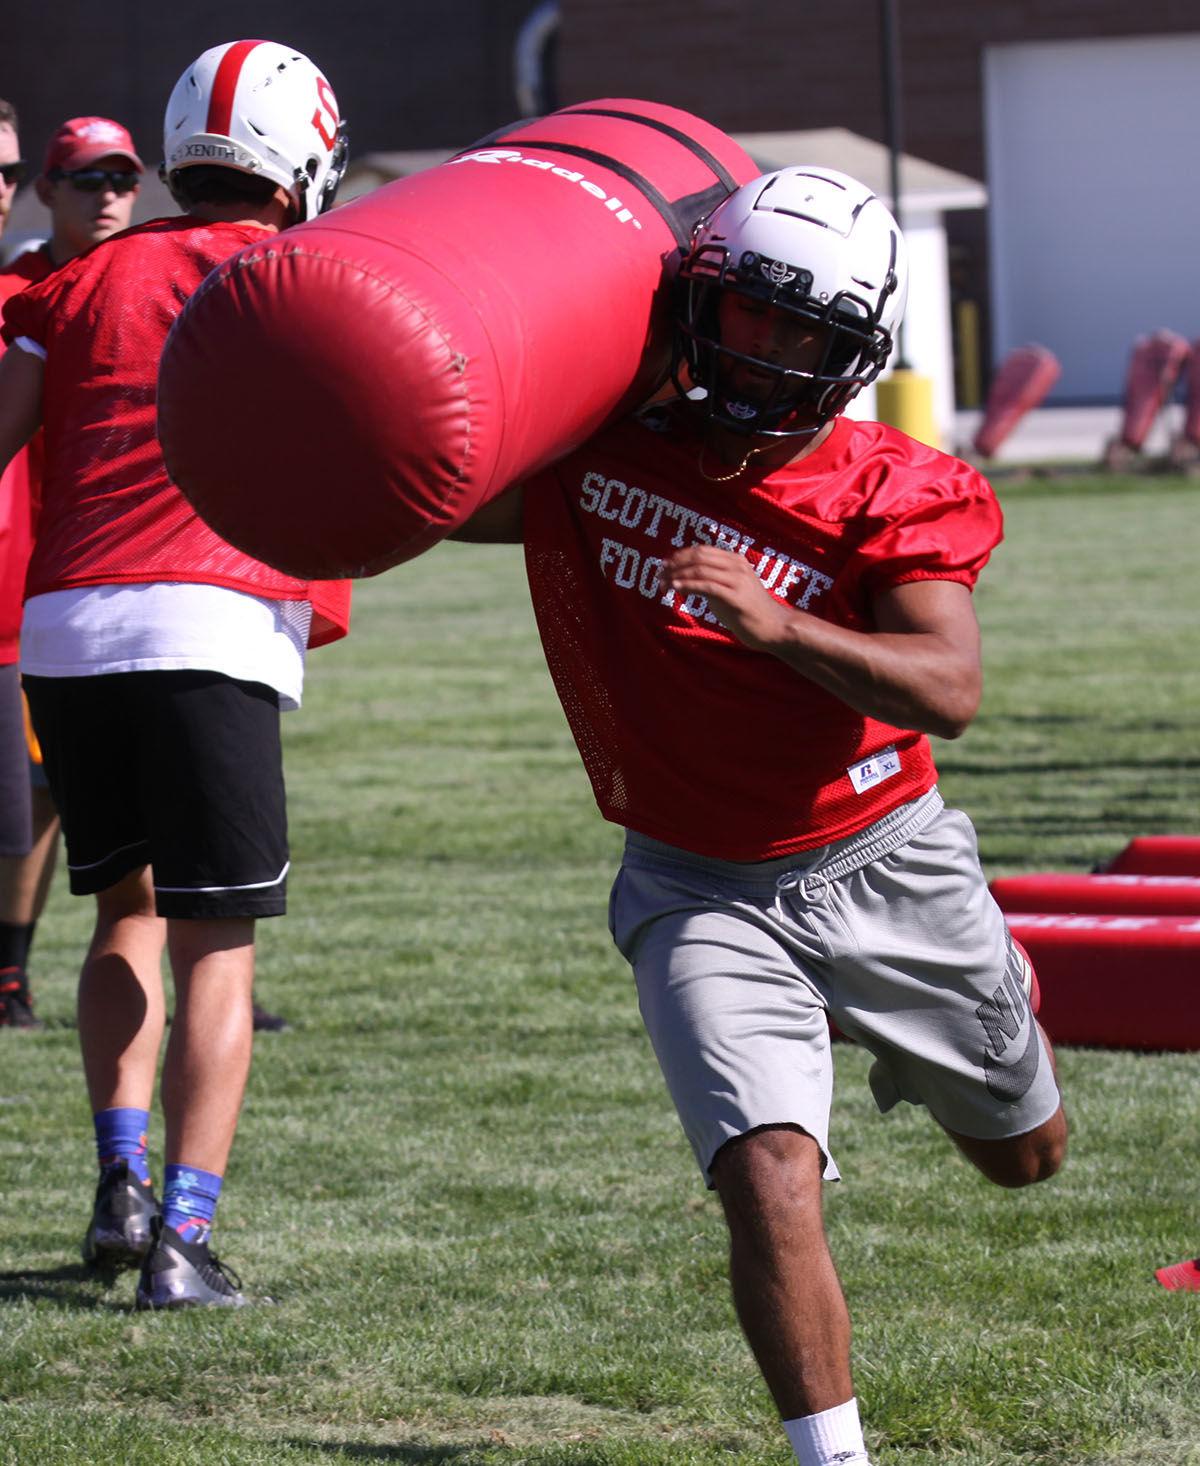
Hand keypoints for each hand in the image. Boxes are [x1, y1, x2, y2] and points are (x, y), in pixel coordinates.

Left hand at [666, 546, 794, 651]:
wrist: (773, 627)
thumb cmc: (749, 612)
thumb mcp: (728, 591)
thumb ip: (710, 582)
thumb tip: (685, 581)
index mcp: (735, 560)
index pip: (701, 550)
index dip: (679, 556)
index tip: (664, 566)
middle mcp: (737, 566)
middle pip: (698, 557)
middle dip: (675, 565)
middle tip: (659, 575)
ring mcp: (738, 580)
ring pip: (700, 570)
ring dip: (677, 576)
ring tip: (663, 585)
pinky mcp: (736, 597)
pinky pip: (707, 586)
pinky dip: (689, 585)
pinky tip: (676, 588)